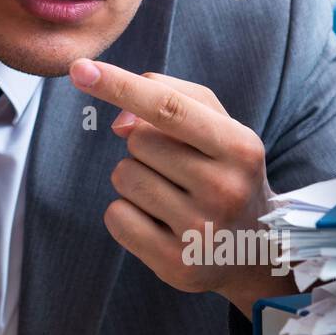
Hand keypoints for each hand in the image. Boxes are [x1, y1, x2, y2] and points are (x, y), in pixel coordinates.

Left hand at [68, 59, 292, 316]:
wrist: (255, 249)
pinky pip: (116, 216)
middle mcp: (224, 190)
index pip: (168, 108)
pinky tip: (159, 222)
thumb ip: (171, 97)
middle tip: (178, 168)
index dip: (119, 85)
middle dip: (144, 145)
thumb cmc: (226, 172)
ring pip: (124, 175)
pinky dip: (126, 213)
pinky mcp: (175, 265)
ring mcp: (200, 232)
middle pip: (137, 140)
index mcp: (240, 147)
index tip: (80, 69)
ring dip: (135, 178)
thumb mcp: (218, 125)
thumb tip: (120, 120)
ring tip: (172, 195)